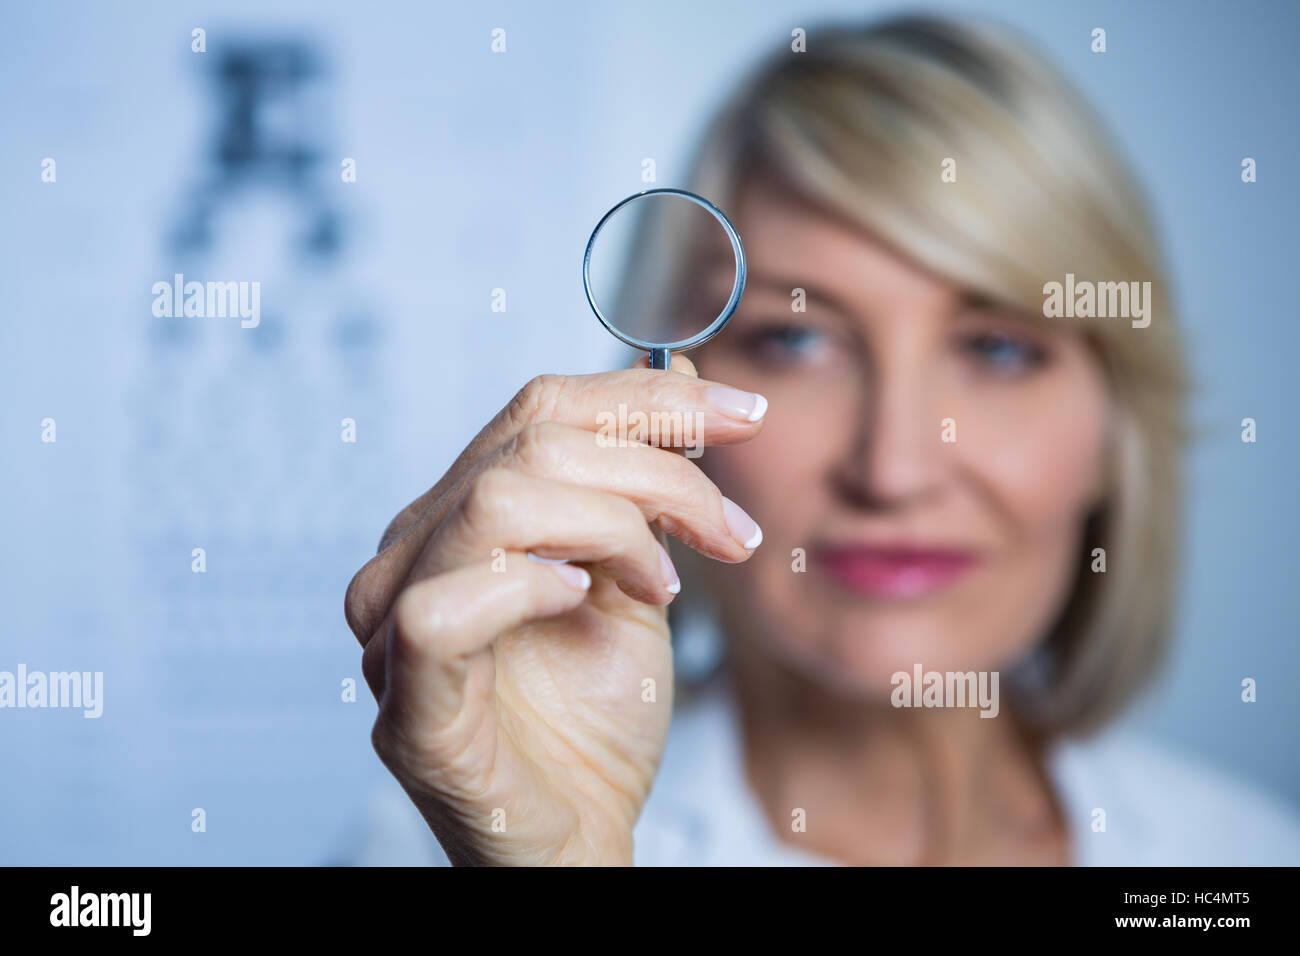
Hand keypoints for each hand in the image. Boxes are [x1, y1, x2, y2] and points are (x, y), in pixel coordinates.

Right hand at [343, 356, 765, 864]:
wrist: (582, 839)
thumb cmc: (597, 718)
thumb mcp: (637, 577)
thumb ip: (642, 481)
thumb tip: (672, 369)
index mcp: (461, 518)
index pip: (539, 409)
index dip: (648, 396)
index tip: (744, 412)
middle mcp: (415, 556)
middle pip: (532, 442)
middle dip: (658, 472)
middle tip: (729, 531)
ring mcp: (397, 629)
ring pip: (498, 502)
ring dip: (614, 528)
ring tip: (666, 587)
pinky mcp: (409, 708)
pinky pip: (442, 610)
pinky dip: (528, 587)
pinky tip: (582, 601)